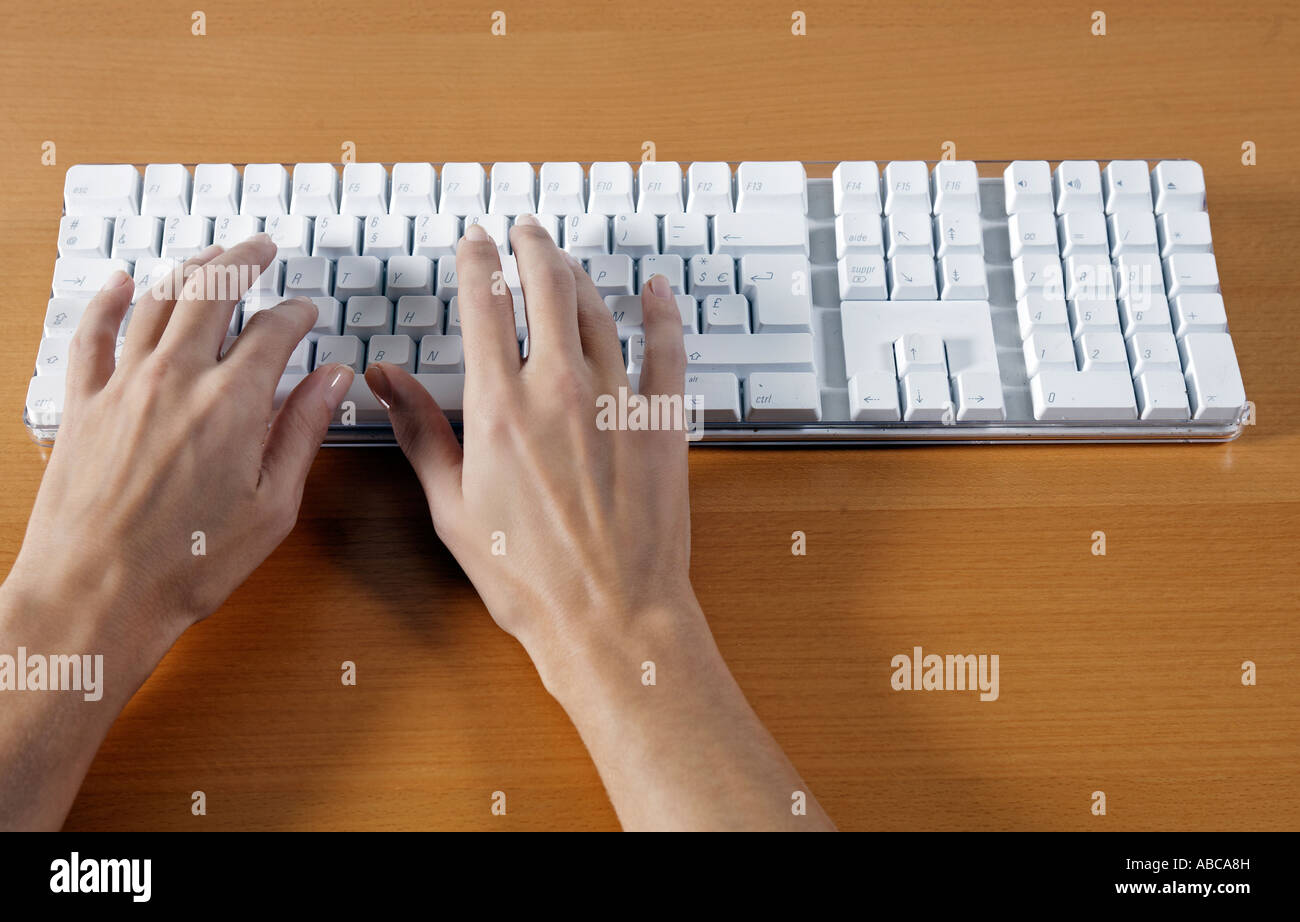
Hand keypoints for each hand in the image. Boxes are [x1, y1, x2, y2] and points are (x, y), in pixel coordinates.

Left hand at [8, 235, 351, 637]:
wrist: (97, 594)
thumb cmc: (189, 563)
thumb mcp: (273, 505)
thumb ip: (302, 431)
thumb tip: (333, 379)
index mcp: (233, 404)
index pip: (274, 331)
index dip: (296, 315)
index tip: (307, 314)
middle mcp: (177, 379)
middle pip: (213, 291)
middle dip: (243, 260)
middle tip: (260, 247)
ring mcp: (122, 386)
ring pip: (157, 301)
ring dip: (188, 269)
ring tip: (210, 257)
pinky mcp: (82, 404)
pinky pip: (91, 334)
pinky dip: (108, 301)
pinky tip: (120, 282)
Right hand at [367, 218, 832, 829]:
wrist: (610, 616)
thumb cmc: (528, 577)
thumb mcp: (452, 508)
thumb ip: (419, 432)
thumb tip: (383, 380)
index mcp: (499, 408)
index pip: (484, 304)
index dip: (478, 262)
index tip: (476, 242)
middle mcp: (558, 389)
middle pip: (547, 288)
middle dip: (533, 248)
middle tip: (527, 231)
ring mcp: (617, 401)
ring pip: (599, 311)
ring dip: (581, 276)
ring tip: (567, 263)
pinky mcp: (662, 421)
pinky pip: (667, 349)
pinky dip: (661, 312)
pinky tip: (656, 290)